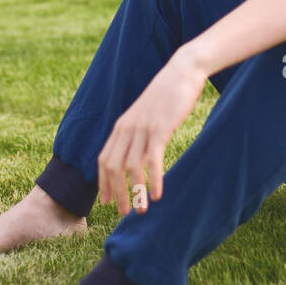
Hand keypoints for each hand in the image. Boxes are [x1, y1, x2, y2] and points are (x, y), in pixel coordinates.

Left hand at [97, 48, 208, 215]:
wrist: (182, 71)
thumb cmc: (167, 95)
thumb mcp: (146, 113)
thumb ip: (138, 131)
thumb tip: (137, 150)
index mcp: (121, 126)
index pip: (103, 160)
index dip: (103, 183)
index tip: (106, 202)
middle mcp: (127, 128)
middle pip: (112, 167)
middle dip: (116, 193)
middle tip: (123, 213)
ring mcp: (142, 128)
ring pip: (131, 167)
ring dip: (134, 192)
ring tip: (141, 210)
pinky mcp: (160, 129)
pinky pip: (152, 160)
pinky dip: (153, 180)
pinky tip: (157, 195)